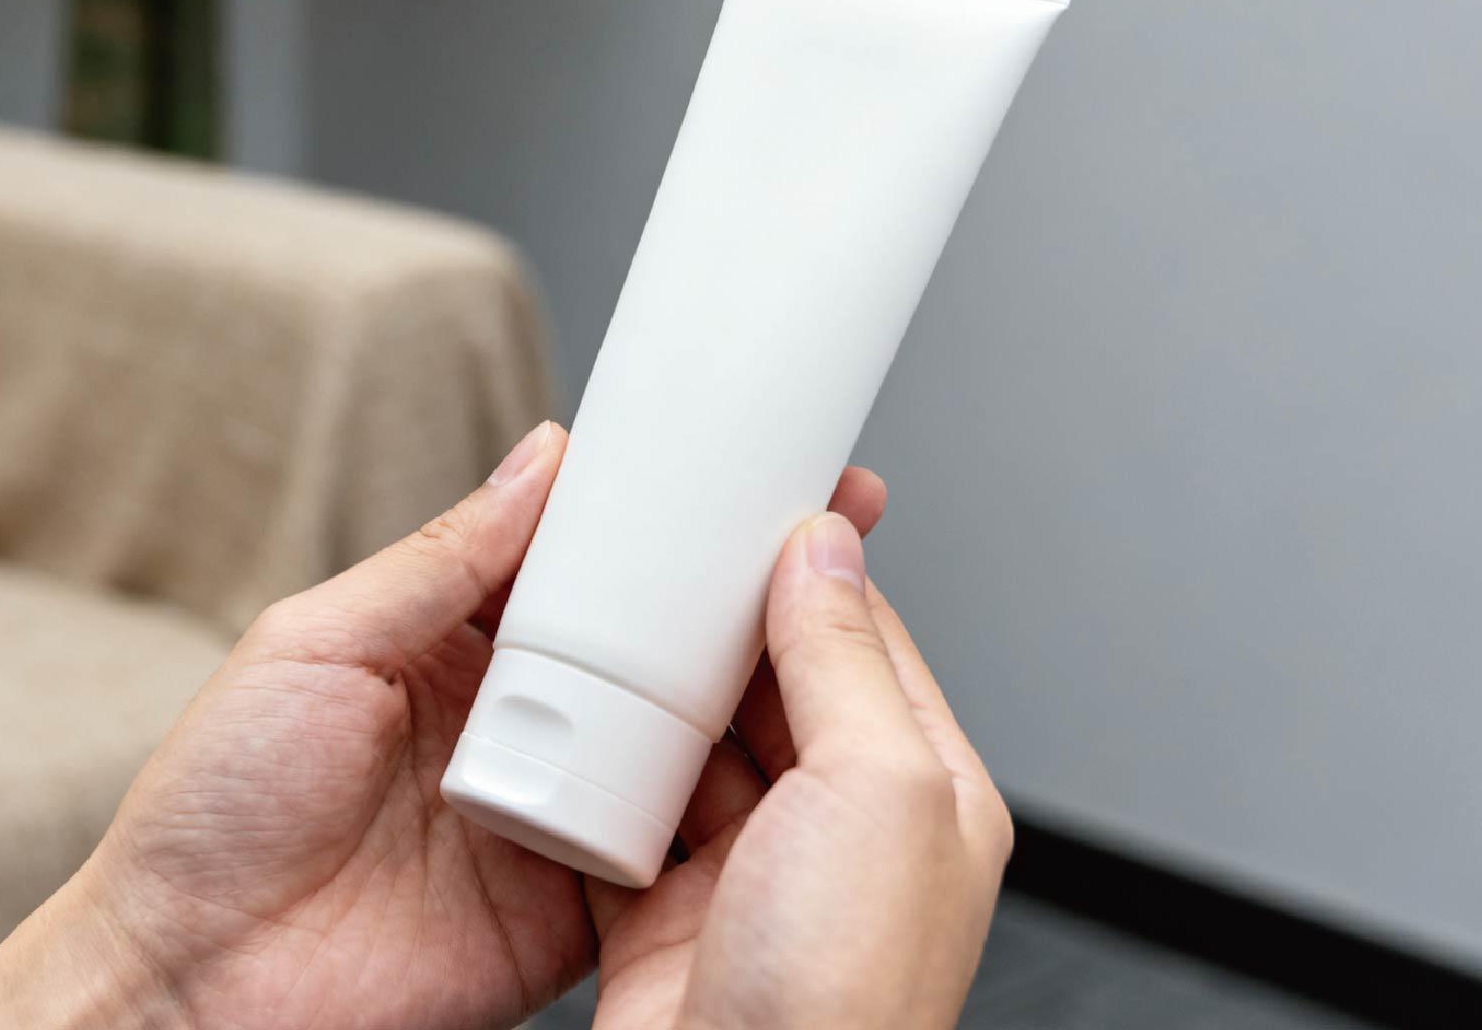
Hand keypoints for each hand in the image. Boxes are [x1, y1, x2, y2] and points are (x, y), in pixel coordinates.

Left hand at [0, 422, 889, 1029]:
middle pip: (637, 645)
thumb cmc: (210, 816)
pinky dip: (719, 817)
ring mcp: (545, 810)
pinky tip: (772, 761)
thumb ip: (434, 563)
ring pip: (670, 740)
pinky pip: (665, 853)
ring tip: (817, 625)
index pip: (566, 561)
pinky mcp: (570, 906)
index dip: (645, 516)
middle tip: (814, 528)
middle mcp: (506, 722)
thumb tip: (540, 463)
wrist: (191, 981)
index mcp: (441, 645)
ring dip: (736, 692)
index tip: (730, 463)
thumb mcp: (310, 646)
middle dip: (722, 593)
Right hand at [585, 511, 1013, 1029]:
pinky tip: (561, 727)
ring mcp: (746, 877)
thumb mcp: (879, 789)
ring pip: (686, 744)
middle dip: (706, 622)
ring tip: (591, 625)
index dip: (801, 564)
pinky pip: (618, 813)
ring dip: (640, 691)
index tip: (744, 501)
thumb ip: (846, 659)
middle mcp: (837, 834)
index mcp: (920, 795)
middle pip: (765, 685)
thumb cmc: (841, 1001)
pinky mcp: (661, 916)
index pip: (860, 638)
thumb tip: (824, 549)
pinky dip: (586, 770)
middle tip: (648, 553)